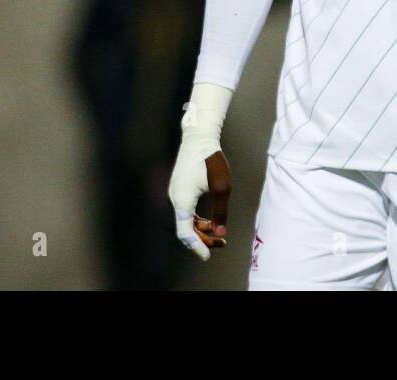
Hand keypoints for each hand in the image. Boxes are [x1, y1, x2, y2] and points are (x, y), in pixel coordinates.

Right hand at [169, 143, 231, 259]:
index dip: (197, 247)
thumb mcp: (221, 188)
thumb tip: (220, 233)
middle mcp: (174, 200)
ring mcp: (175, 194)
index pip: (185, 233)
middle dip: (203, 239)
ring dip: (201, 229)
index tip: (207, 257)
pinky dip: (197, 220)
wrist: (199, 139)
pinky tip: (210, 221)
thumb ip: (220, 212)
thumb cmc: (211, 161)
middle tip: (222, 243)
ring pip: (186, 220)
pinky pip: (186, 212)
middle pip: (186, 228)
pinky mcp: (179, 189)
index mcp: (182, 202)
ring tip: (219, 234)